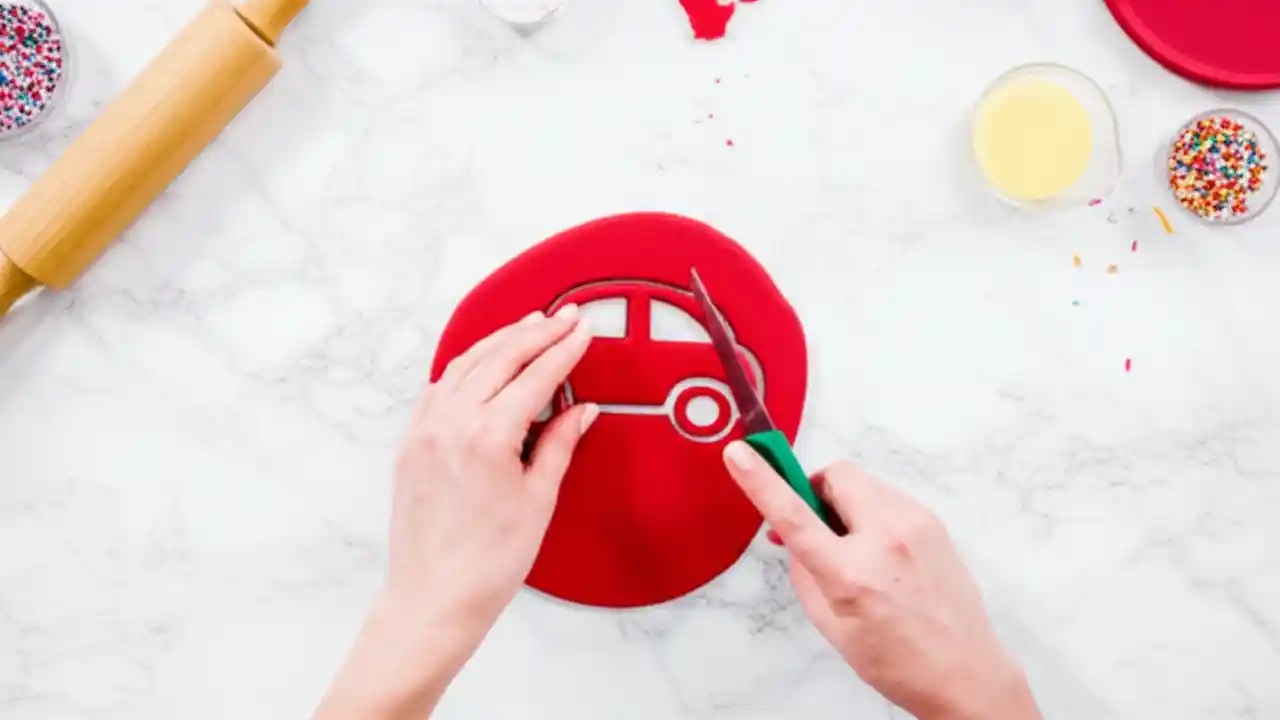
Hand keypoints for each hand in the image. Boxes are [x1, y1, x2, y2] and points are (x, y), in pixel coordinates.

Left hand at [316, 307, 596, 719]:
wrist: (433, 599)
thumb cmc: (486, 563)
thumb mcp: (538, 501)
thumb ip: (559, 445)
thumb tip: (579, 410)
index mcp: (487, 437)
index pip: (535, 376)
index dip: (563, 349)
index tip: (582, 331)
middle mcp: (450, 425)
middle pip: (499, 358)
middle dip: (535, 333)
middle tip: (563, 318)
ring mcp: (425, 432)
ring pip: (464, 365)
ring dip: (499, 342)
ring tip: (527, 327)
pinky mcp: (411, 445)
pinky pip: (438, 389)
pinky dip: (464, 367)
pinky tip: (480, 364)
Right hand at [723, 447, 1039, 719]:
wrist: (965, 673)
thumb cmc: (901, 660)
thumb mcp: (832, 627)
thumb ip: (804, 573)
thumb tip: (791, 535)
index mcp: (853, 575)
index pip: (794, 515)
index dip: (761, 481)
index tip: (740, 455)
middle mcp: (889, 540)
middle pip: (835, 476)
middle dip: (815, 491)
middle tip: (812, 523)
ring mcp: (917, 526)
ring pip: (862, 483)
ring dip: (844, 503)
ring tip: (850, 545)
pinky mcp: (933, 522)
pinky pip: (887, 497)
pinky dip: (870, 512)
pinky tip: (877, 549)